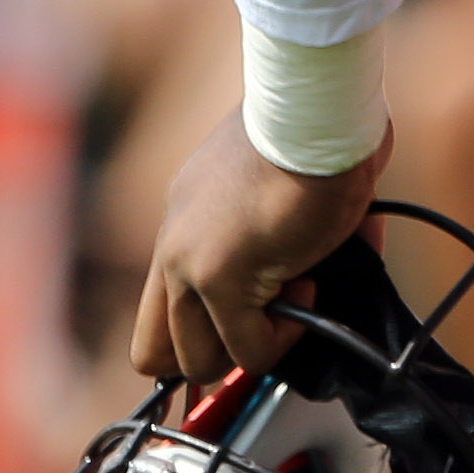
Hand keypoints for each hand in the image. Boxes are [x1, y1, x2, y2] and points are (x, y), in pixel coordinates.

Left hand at [133, 112, 381, 385]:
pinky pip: (248, 349)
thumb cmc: (320, 131)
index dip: (196, 339)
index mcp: (183, 220)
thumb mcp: (279, 183)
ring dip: (253, 346)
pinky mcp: (220, 279)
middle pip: (152, 352)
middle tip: (265, 331)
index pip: (157, 308)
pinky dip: (285, 336)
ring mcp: (189, 265)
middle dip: (211, 358)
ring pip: (197, 361)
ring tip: (298, 294)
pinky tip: (311, 283)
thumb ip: (275, 232)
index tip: (246, 331)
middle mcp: (173, 245)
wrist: (321, 110)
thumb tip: (310, 271)